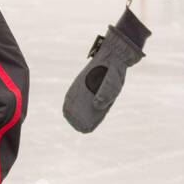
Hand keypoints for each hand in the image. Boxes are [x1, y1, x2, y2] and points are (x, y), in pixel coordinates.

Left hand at [62, 8, 148, 133]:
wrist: (114, 54)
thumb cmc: (115, 71)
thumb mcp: (113, 84)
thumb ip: (105, 94)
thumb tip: (96, 105)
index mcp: (106, 98)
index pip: (97, 115)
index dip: (91, 122)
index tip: (85, 129)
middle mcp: (97, 94)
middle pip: (87, 108)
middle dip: (80, 116)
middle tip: (75, 123)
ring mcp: (90, 87)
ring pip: (80, 101)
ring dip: (75, 109)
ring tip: (69, 116)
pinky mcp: (84, 80)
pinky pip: (76, 91)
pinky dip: (71, 99)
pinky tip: (67, 104)